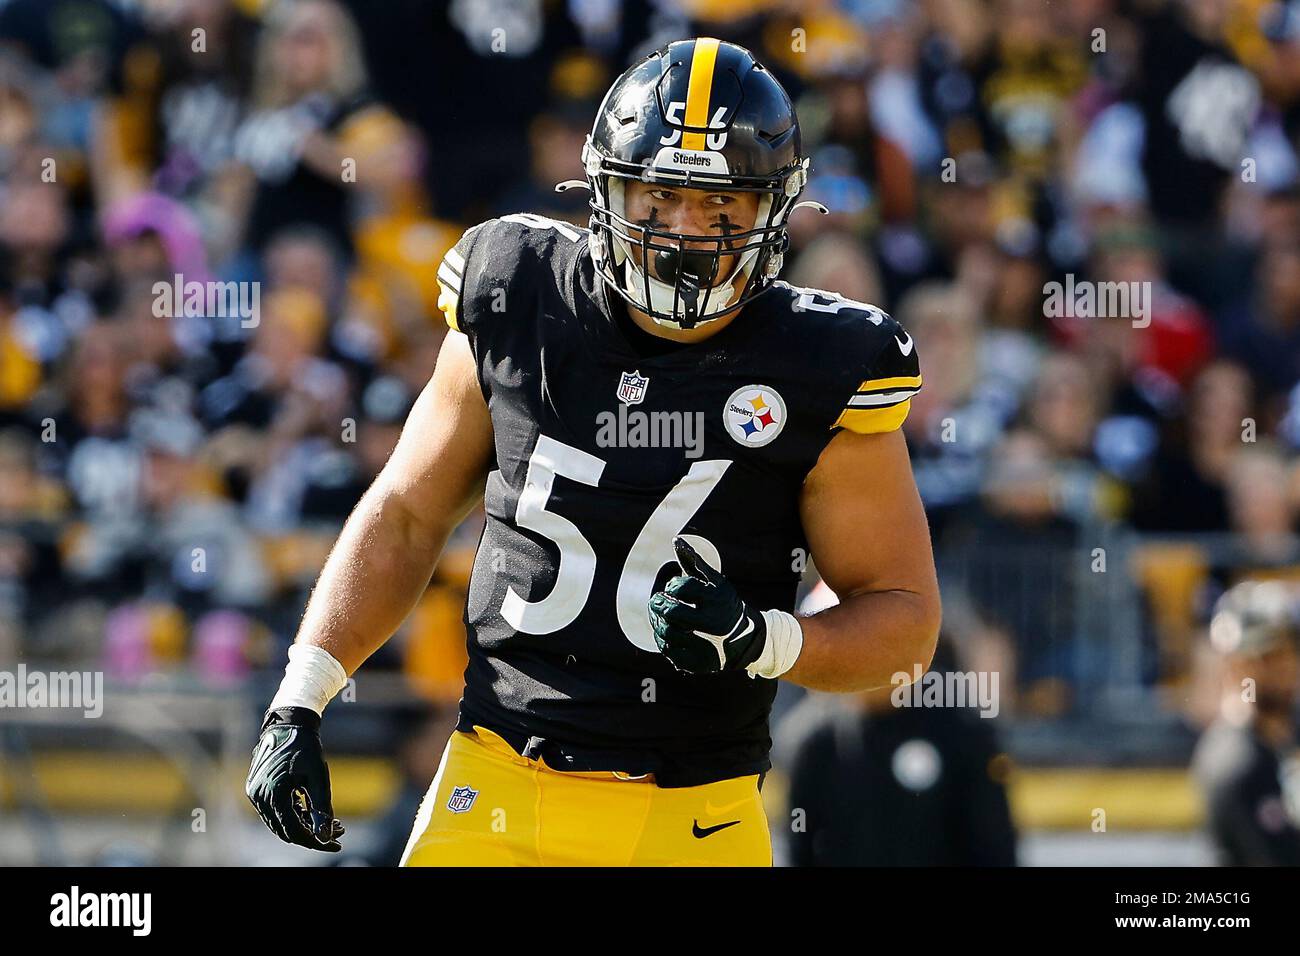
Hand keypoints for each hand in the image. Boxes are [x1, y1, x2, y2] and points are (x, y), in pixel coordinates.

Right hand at [246, 706, 344, 851]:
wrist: (288, 724)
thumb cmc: (306, 747)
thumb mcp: (318, 777)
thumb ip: (322, 808)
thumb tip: (326, 837)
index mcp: (273, 792)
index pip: (294, 830)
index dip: (316, 840)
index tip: (336, 843)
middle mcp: (258, 796)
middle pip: (285, 830)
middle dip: (312, 834)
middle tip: (338, 832)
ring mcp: (254, 794)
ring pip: (280, 822)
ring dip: (303, 826)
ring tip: (330, 822)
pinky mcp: (256, 790)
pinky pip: (275, 811)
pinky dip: (293, 815)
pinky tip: (312, 812)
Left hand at [648, 537, 766, 674]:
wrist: (747, 639)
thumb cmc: (725, 604)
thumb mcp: (715, 581)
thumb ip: (694, 561)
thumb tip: (675, 540)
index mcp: (716, 600)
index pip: (682, 587)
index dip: (672, 586)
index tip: (673, 588)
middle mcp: (712, 623)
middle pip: (671, 611)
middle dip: (659, 603)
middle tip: (656, 601)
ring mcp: (704, 645)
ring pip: (667, 631)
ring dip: (658, 621)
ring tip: (659, 616)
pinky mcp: (697, 662)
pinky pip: (669, 650)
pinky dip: (662, 639)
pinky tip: (666, 632)